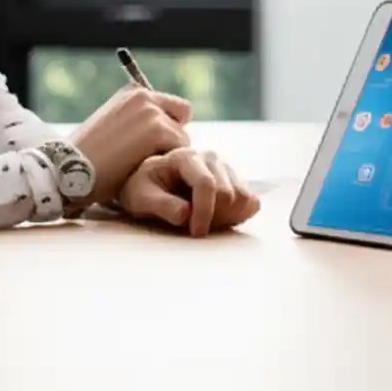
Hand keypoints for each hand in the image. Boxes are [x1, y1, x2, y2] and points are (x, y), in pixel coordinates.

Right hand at [68, 85, 192, 204]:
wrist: (66, 168)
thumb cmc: (87, 157)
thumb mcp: (111, 128)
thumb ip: (137, 122)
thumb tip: (166, 127)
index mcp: (133, 94)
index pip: (172, 106)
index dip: (167, 126)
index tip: (152, 145)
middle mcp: (144, 96)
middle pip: (181, 118)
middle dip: (171, 139)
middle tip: (147, 158)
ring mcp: (153, 112)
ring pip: (181, 138)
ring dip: (167, 154)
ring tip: (140, 165)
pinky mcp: (159, 130)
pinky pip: (180, 151)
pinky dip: (166, 164)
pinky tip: (143, 170)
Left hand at [118, 148, 259, 236]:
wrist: (151, 184)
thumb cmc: (143, 190)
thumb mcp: (140, 198)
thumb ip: (161, 204)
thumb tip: (185, 213)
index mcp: (185, 157)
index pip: (206, 183)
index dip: (204, 212)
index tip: (196, 233)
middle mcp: (210, 157)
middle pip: (227, 193)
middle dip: (213, 217)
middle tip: (194, 229)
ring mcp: (226, 167)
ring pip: (243, 197)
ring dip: (227, 217)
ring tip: (204, 222)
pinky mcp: (236, 180)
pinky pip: (251, 201)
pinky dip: (239, 215)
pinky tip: (218, 219)